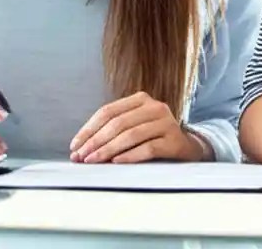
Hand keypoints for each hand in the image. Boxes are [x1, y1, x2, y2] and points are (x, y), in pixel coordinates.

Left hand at [70, 91, 209, 163]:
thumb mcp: (135, 124)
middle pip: (118, 123)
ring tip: (93, 161)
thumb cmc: (153, 135)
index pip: (108, 111)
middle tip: (81, 156)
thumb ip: (113, 129)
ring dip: (108, 149)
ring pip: (130, 135)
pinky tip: (116, 162)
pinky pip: (147, 148)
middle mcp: (154, 107)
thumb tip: (82, 146)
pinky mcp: (173, 140)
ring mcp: (165, 122)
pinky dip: (129, 155)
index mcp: (140, 99)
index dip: (89, 129)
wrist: (186, 145)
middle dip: (95, 141)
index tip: (75, 145)